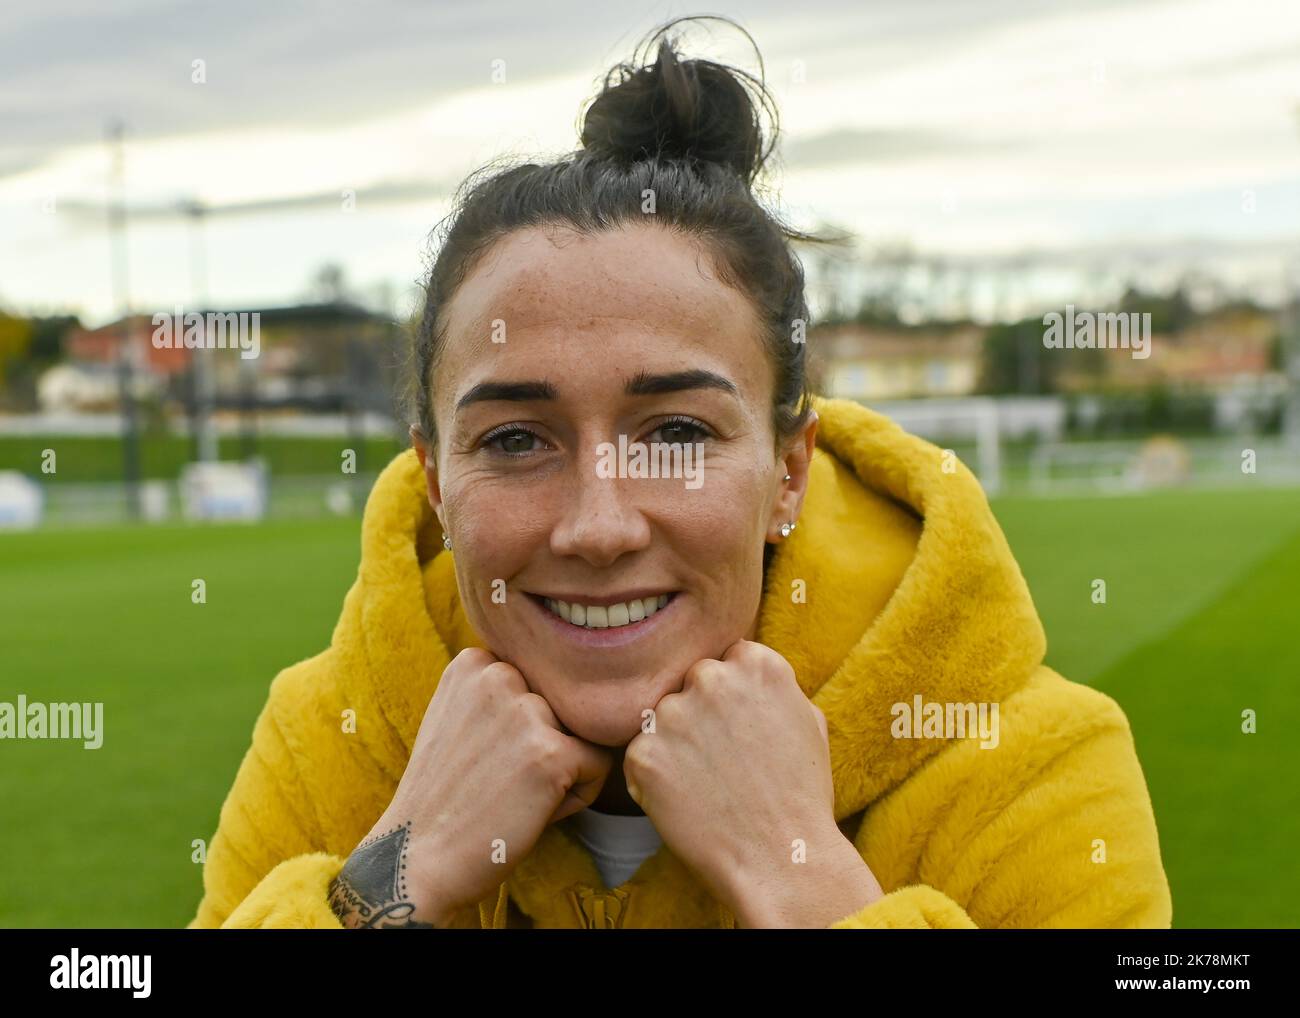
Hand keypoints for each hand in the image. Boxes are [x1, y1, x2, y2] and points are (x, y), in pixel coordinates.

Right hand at [330, 647, 612, 926]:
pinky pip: (599, 764)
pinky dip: (578, 795)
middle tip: (501, 781)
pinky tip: (533, 812)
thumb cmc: (445, 796)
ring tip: (514, 795)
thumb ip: (500, 692)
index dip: (524, 726)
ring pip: (583, 734)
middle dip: (547, 743)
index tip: (487, 756)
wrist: (415, 859)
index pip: (539, 681)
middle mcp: (499, 675)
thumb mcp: (458, 717)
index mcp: (475, 662)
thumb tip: (570, 680)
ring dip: (562, 768)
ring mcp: (526, 712)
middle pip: (563, 706)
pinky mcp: (551, 752)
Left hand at [623, 639, 883, 926]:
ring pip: (662, 716)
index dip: (731, 696)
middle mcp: (712, 678)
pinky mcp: (644, 752)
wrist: (781, 859)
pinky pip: (640, 752)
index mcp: (756, 664)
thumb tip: (743, 670)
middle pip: (692, 682)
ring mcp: (674, 714)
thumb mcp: (808, 721)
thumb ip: (772, 686)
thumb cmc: (801, 795)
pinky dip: (654, 774)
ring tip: (706, 783)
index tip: (740, 725)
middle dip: (700, 712)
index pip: (727, 659)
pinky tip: (685, 799)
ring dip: (674, 741)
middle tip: (721, 758)